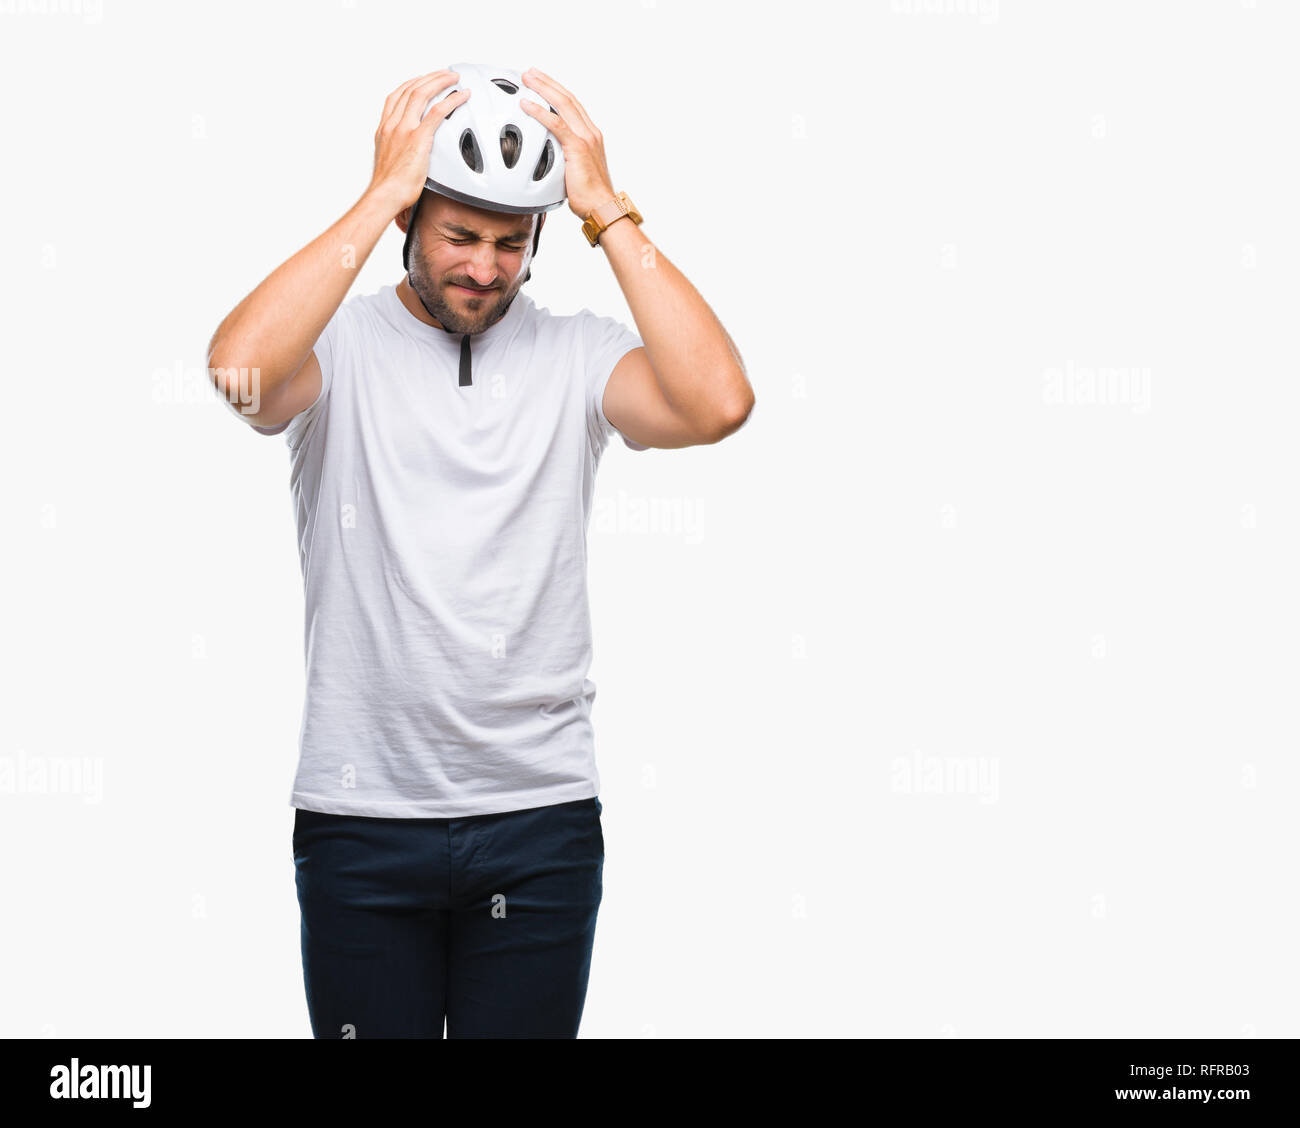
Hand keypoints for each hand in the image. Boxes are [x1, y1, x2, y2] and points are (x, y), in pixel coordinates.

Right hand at [366, 70, 468, 215]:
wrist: (385, 195)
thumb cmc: (388, 187)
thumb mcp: (388, 162)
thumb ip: (396, 151)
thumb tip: (405, 155)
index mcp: (384, 129)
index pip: (396, 97)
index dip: (411, 84)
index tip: (422, 81)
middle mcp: (392, 124)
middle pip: (410, 89)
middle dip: (429, 78)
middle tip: (444, 74)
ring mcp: (404, 129)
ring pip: (422, 94)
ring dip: (440, 81)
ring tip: (454, 78)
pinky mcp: (418, 138)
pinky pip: (437, 112)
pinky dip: (452, 100)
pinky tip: (462, 96)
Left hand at [519, 67, 617, 219]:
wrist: (603, 207)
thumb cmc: (591, 197)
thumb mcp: (577, 171)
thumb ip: (566, 158)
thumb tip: (550, 160)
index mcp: (591, 136)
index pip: (573, 105)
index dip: (557, 91)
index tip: (543, 82)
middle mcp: (590, 132)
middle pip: (567, 98)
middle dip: (548, 83)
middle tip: (531, 73)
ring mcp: (585, 138)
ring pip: (562, 104)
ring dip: (543, 88)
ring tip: (527, 79)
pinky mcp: (578, 147)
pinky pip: (556, 124)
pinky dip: (540, 112)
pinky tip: (526, 104)